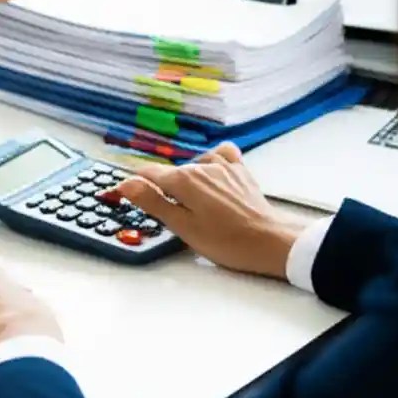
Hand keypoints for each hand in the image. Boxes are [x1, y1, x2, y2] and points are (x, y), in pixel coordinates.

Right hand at [116, 143, 308, 279]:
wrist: (271, 242)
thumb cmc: (227, 242)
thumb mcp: (182, 228)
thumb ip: (152, 202)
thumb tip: (125, 183)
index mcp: (182, 180)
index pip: (146, 174)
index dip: (133, 185)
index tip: (126, 195)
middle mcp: (200, 166)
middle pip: (170, 173)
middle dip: (163, 189)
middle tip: (170, 216)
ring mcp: (222, 166)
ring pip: (192, 165)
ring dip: (187, 180)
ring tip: (192, 205)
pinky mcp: (239, 171)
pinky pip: (220, 154)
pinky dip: (211, 162)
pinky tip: (211, 176)